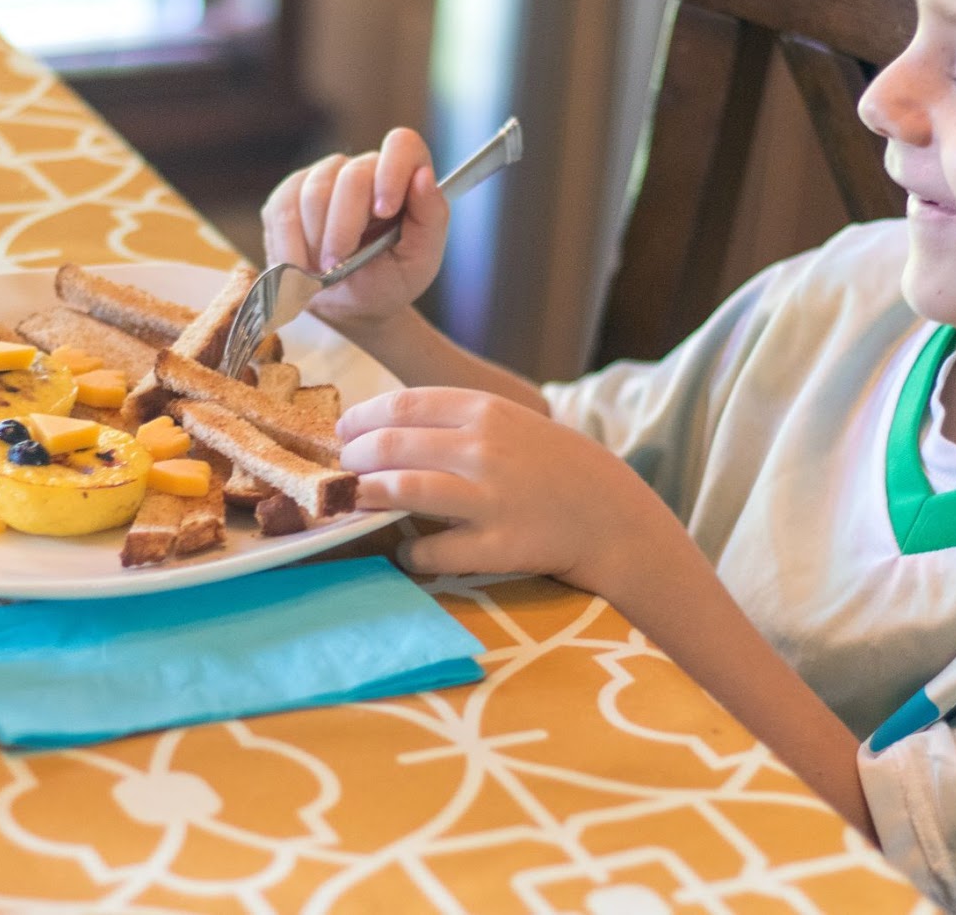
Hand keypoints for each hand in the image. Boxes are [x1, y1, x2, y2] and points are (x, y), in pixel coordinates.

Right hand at [261, 127, 448, 328]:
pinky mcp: (290, 193)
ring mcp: (324, 177)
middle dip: (344, 227)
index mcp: (404, 179)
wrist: (348, 306)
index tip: (385, 211)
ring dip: (317, 241)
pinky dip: (290, 246)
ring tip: (324, 271)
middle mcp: (364, 169)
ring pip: (314, 192)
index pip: (402, 145)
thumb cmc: (388, 282)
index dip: (393, 171)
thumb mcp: (419, 262)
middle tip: (339, 265)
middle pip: (352, 176)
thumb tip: (423, 176)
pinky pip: (283, 209)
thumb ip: (430, 219)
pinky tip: (300, 267)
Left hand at [338, 387, 699, 596]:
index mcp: (486, 411)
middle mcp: (485, 449)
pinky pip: (430, 550)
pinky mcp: (497, 546)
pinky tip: (409, 550)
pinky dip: (409, 552)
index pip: (402, 404)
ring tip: (359, 503)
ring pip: (401, 490)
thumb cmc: (553, 467)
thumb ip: (456, 420)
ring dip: (368, 497)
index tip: (344, 431)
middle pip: (391, 445)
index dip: (361, 418)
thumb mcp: (512, 423)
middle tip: (345, 471)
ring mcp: (491, 498)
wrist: (611, 516)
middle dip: (354, 459)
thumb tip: (382, 426)